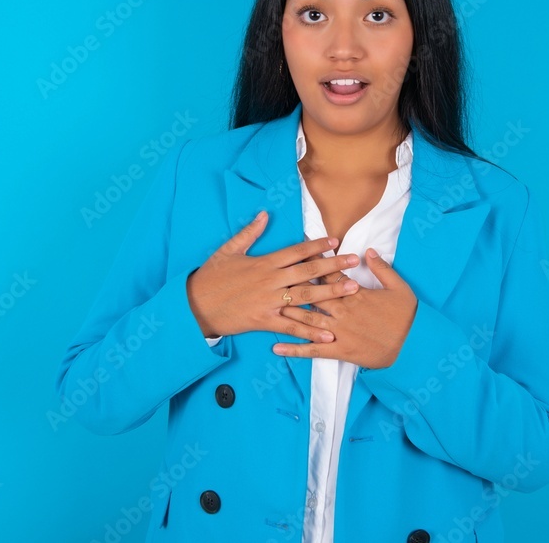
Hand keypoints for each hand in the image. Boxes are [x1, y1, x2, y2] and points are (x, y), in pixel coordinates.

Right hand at [185, 210, 360, 342]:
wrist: (194, 305)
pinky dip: (310, 330)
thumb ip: (249, 233)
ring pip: (305, 297)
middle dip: (334, 265)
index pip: (296, 251)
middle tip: (354, 260)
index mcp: (264, 262)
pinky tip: (328, 333)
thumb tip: (265, 215)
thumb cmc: (210, 277)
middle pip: (308, 271)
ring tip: (352, 289)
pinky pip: (291, 326)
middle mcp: (270, 281)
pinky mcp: (264, 321)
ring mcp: (269, 301)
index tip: (335, 240)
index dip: (317, 245)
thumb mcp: (228, 250)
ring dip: (331, 293)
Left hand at [272, 248, 418, 368]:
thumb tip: (368, 251)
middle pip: (313, 295)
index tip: (300, 253)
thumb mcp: (399, 287)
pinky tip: (277, 348)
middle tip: (273, 278)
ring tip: (267, 308)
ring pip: (308, 320)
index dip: (315, 263)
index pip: (330, 276)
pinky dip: (294, 350)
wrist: (412, 345)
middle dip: (293, 285)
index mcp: (356, 294)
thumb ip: (382, 268)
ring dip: (287, 313)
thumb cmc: (407, 316)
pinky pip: (312, 350)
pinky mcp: (339, 351)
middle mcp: (343, 311)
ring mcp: (339, 332)